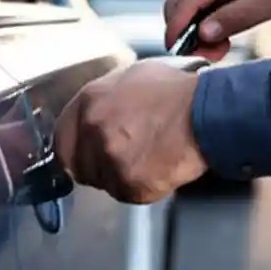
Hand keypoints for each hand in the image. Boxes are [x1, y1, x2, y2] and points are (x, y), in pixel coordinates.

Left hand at [54, 60, 207, 204]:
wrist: (208, 113)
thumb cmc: (180, 92)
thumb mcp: (135, 75)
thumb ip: (108, 94)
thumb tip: (100, 106)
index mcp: (90, 100)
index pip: (62, 138)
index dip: (75, 149)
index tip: (84, 154)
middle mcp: (93, 129)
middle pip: (79, 165)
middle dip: (97, 165)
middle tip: (123, 158)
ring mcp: (109, 158)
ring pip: (103, 181)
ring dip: (121, 176)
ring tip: (148, 159)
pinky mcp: (129, 183)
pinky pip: (127, 194)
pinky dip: (142, 187)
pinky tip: (157, 168)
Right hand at [163, 0, 270, 60]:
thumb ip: (238, 16)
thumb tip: (202, 34)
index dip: (177, 25)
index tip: (174, 51)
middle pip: (184, 0)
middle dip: (185, 30)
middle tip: (206, 57)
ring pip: (195, 6)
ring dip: (197, 31)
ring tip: (218, 53)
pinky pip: (210, 8)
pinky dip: (210, 27)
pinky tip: (223, 42)